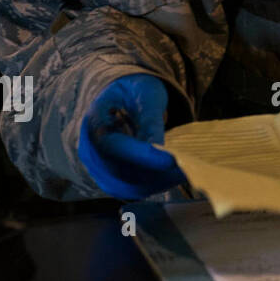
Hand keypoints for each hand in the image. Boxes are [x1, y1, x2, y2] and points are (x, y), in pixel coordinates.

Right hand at [77, 75, 184, 198]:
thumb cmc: (134, 91)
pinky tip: (178, 175)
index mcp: (94, 124)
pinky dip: (157, 185)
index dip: (143, 156)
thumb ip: (150, 121)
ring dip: (159, 183)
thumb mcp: (145, 95)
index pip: (114, 148)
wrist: (123, 97)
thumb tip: (160, 150)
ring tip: (188, 171)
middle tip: (188, 168)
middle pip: (120, 174)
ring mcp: (100, 169)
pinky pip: (134, 189)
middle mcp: (91, 152)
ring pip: (128, 188)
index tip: (171, 160)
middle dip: (156, 174)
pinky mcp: (114, 179)